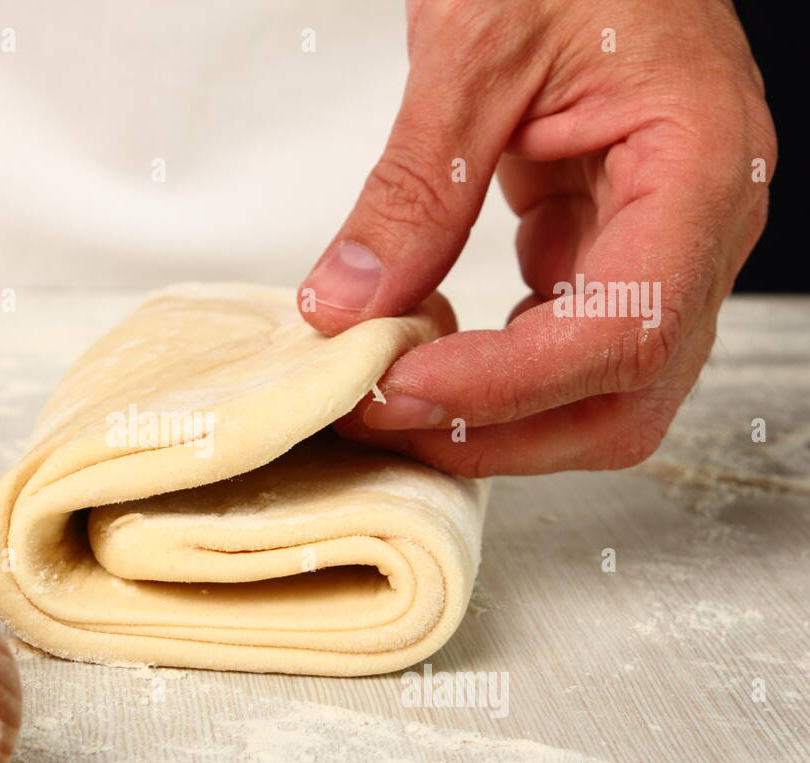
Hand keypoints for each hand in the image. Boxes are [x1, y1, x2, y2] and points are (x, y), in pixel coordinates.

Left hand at [300, 0, 773, 475]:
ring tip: (386, 396)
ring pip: (598, 390)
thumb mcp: (474, 49)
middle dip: (497, 431)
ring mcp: (661, 242)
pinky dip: (492, 370)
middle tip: (377, 417)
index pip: (627, 326)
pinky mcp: (611, 244)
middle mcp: (699, 223)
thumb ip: (414, 187)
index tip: (400, 388)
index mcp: (697, 164)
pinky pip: (563, 343)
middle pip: (625, 396)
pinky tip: (423, 349)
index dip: (509, 384)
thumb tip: (346, 304)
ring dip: (492, 417)